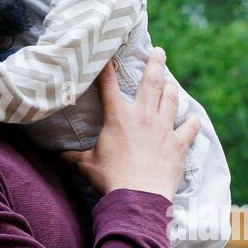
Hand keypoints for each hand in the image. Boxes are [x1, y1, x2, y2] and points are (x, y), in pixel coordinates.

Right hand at [60, 48, 198, 199]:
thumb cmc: (111, 179)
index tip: (108, 52)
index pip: (109, 84)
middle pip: (152, 81)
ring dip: (172, 88)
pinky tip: (193, 120)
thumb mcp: (86, 166)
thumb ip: (71, 157)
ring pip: (171, 99)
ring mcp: (163, 128)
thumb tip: (54, 157)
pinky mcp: (178, 144)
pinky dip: (192, 123)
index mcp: (119, 116)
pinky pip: (189, 129)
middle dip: (155, 63)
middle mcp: (144, 116)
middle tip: (158, 51)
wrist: (138, 196)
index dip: (107, 66)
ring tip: (171, 81)